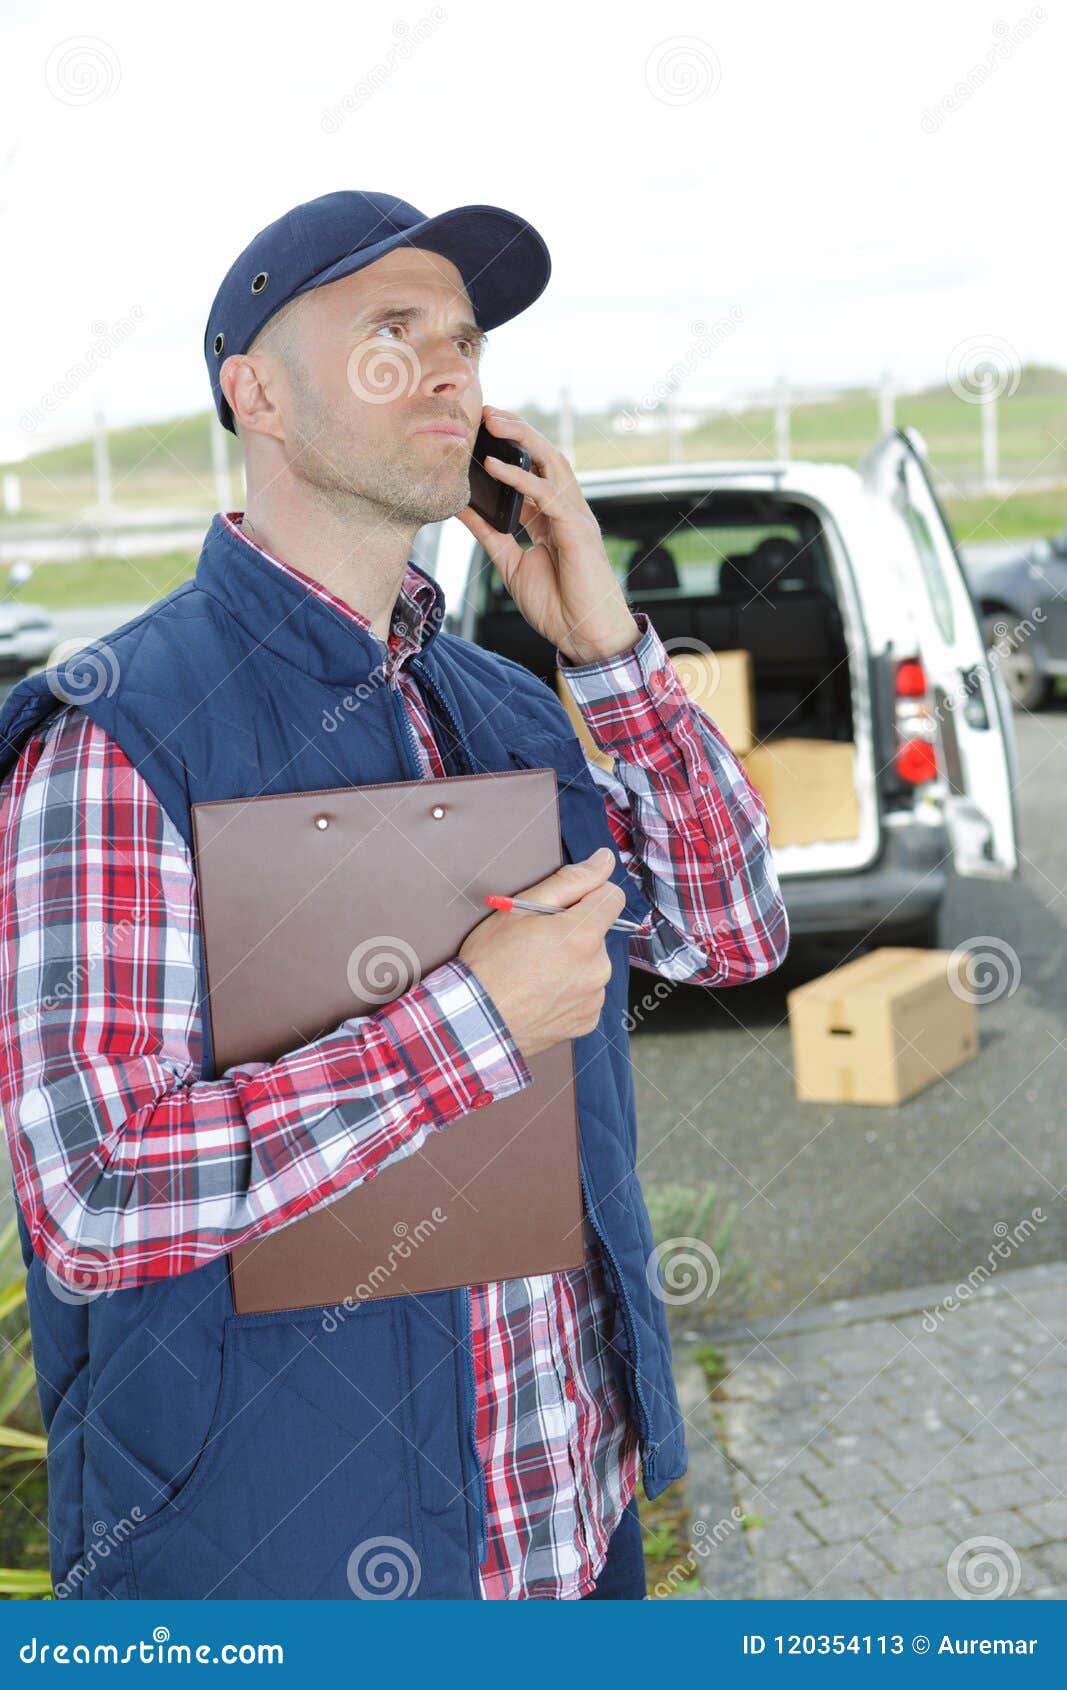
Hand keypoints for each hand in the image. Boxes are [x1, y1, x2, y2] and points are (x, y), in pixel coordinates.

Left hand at [456, 404, 641, 665]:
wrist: (584, 635)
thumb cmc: (557, 604)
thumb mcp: (510, 564)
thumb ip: (489, 534)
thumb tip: (461, 507)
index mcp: (551, 517)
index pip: (531, 471)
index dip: (509, 448)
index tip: (480, 430)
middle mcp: (566, 510)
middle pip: (543, 457)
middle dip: (517, 431)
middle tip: (485, 411)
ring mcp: (575, 516)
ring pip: (551, 464)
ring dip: (522, 439)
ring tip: (493, 421)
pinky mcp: (578, 529)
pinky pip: (548, 495)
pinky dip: (521, 479)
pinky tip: (496, 467)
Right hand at [458, 846, 626, 1061]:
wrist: (473, 1022)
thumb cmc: (488, 964)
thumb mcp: (517, 910)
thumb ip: (569, 881)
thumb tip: (604, 860)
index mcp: (582, 935)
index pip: (612, 897)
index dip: (588, 896)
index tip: (564, 907)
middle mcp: (597, 968)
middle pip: (598, 933)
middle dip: (574, 933)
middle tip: (536, 945)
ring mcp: (594, 997)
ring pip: (593, 965)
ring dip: (573, 964)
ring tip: (534, 974)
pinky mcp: (588, 1020)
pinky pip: (587, 994)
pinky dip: (570, 991)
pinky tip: (541, 994)